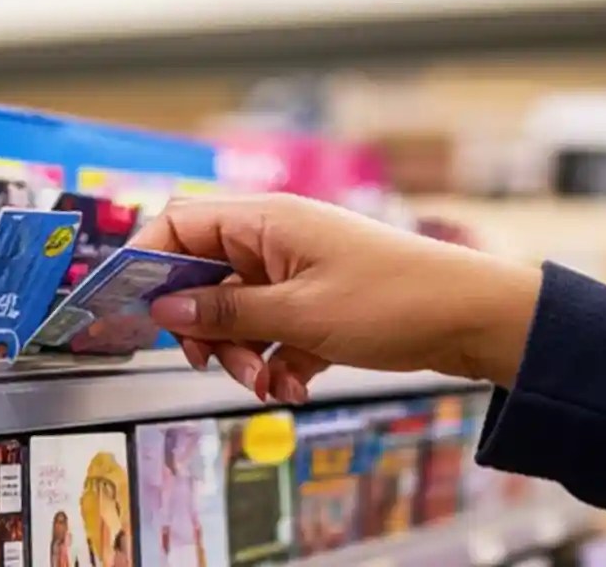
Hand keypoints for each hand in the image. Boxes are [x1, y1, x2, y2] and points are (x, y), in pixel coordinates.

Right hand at [132, 194, 542, 403]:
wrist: (472, 318)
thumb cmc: (395, 300)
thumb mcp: (299, 314)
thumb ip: (225, 313)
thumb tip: (163, 310)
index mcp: (264, 220)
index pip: (178, 226)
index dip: (146, 266)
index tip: (133, 312)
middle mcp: (275, 238)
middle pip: (203, 278)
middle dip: (204, 329)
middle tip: (214, 364)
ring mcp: (297, 269)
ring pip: (238, 312)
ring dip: (242, 353)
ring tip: (267, 383)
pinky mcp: (318, 300)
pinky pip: (274, 329)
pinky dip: (277, 359)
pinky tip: (295, 383)